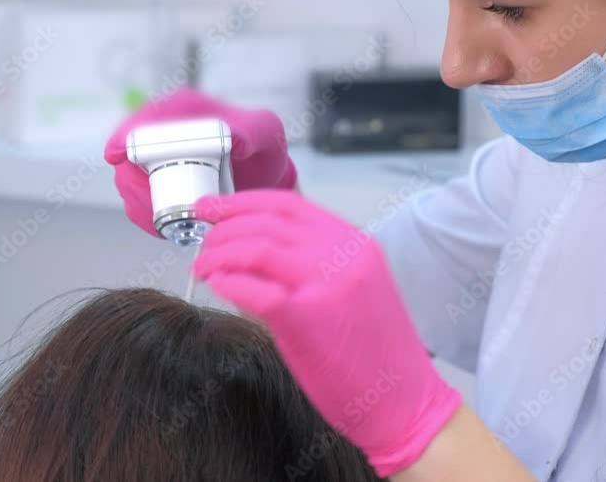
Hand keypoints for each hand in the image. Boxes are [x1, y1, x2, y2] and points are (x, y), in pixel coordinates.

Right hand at [104, 88, 297, 236]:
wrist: (261, 176)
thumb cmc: (262, 149)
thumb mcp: (267, 135)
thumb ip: (255, 132)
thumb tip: (236, 140)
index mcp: (183, 108)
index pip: (144, 119)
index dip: (124, 136)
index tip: (117, 154)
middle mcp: (160, 131)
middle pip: (128, 157)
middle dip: (136, 185)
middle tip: (159, 208)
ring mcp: (152, 158)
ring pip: (128, 183)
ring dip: (141, 206)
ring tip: (167, 222)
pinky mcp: (151, 183)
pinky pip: (135, 203)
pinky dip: (146, 218)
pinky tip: (166, 227)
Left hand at [192, 190, 461, 477]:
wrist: (406, 403)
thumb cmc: (376, 356)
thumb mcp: (351, 291)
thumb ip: (309, 267)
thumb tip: (249, 260)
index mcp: (354, 243)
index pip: (287, 204)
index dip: (240, 201)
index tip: (211, 207)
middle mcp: (343, 254)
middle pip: (266, 221)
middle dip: (222, 226)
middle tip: (200, 240)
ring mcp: (327, 282)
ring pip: (257, 248)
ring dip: (220, 254)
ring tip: (202, 266)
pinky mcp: (307, 317)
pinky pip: (254, 288)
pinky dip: (229, 282)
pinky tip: (217, 286)